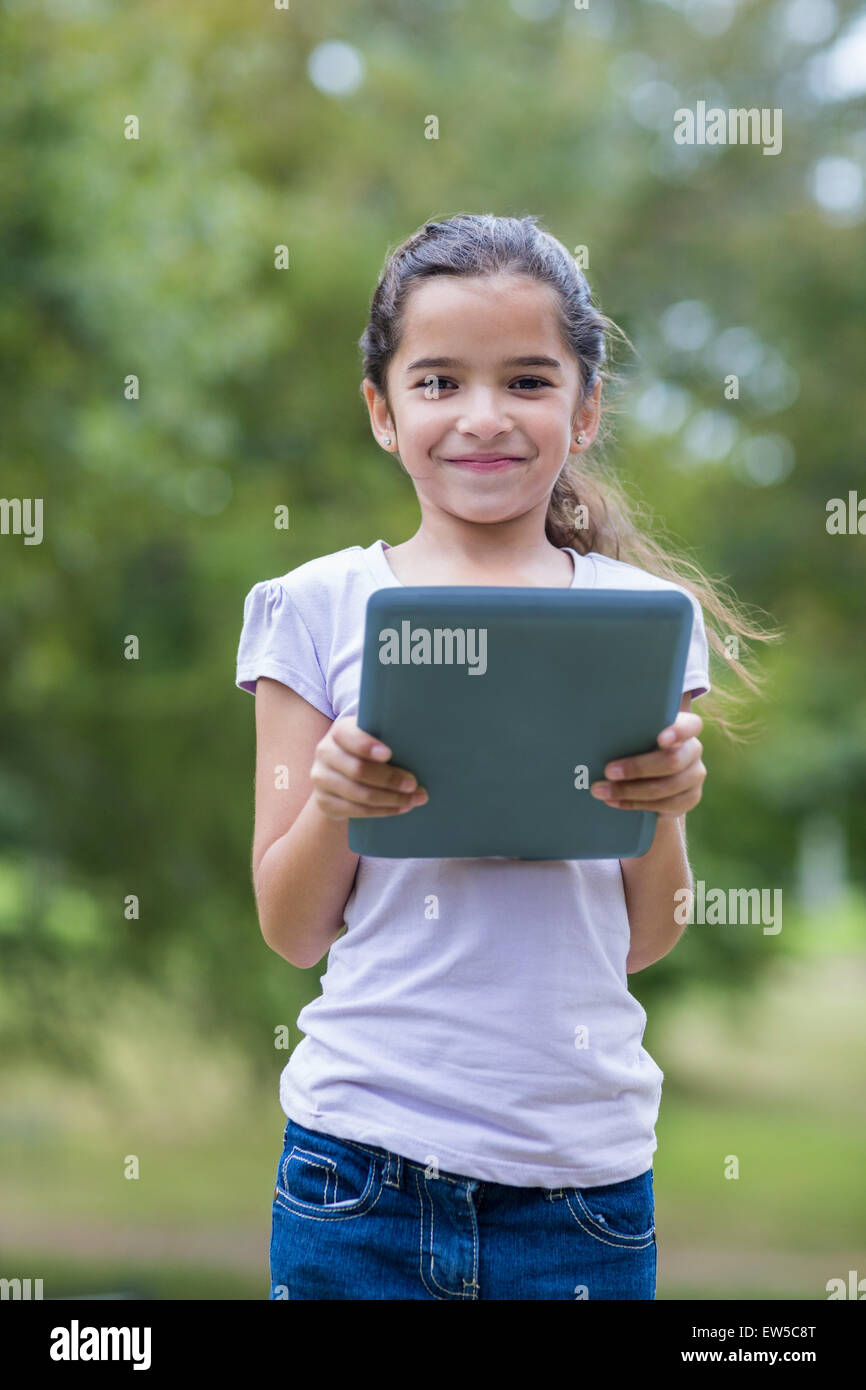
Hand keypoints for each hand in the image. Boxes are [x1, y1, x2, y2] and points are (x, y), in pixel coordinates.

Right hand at [310, 715, 428, 820]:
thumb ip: (390, 732)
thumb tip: (425, 735)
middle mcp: (325, 752)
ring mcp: (321, 779)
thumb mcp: (375, 736)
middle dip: (390, 779)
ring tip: (414, 799)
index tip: (389, 754)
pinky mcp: (324, 802)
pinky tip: (400, 809)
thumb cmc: (370, 751)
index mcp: (340, 731)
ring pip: (359, 794)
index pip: (349, 737)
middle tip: (414, 784)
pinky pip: (355, 811)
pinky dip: (382, 811)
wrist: (340, 775)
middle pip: (358, 770)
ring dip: (391, 799)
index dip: (367, 746)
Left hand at [590, 710, 705, 817]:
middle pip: (672, 761)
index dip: (678, 732)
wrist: (650, 776)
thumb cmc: (636, 745)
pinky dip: (635, 804)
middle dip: (637, 768)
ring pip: (665, 787)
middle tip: (608, 771)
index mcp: (685, 728)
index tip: (660, 739)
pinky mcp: (690, 798)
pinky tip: (614, 802)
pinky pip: (664, 805)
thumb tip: (593, 732)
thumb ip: (629, 731)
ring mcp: (695, 776)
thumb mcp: (635, 734)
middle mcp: (694, 750)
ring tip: (601, 791)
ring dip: (629, 791)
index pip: (691, 725)